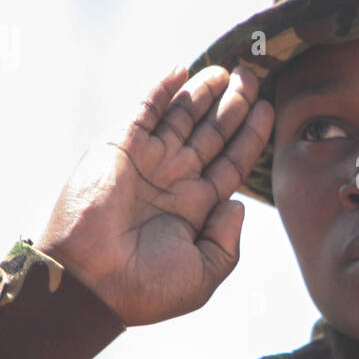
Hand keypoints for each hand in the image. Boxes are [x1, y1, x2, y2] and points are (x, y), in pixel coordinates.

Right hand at [37, 64, 273, 325]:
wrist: (91, 283)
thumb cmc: (145, 288)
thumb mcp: (203, 274)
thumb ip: (227, 242)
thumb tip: (239, 205)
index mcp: (194, 208)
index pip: (230, 162)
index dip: (250, 135)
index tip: (267, 107)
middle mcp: (173, 180)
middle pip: (212, 133)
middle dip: (233, 105)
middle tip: (252, 76)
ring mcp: (147, 162)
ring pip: (183, 116)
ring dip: (204, 91)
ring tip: (229, 70)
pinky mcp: (120, 147)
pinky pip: (146, 111)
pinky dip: (162, 90)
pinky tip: (182, 70)